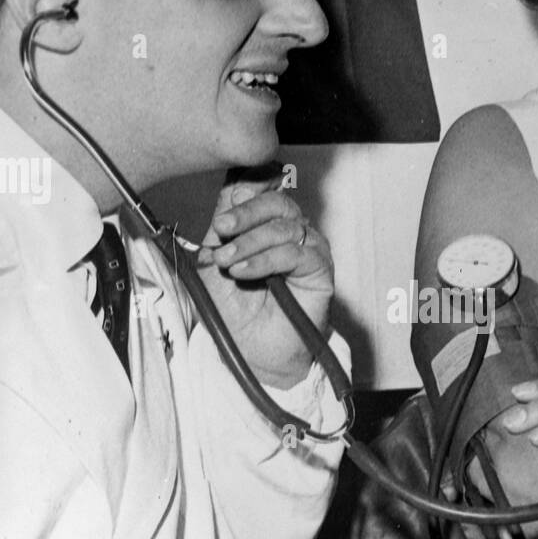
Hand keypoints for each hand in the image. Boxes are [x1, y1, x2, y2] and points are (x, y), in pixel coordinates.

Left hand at [198, 173, 333, 387]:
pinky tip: (244, 272)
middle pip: (276, 201)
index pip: (261, 191)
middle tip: (221, 229)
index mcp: (267, 224)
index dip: (244, 192)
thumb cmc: (235, 310)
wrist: (253, 351)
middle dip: (245, 212)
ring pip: (284, 227)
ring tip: (227, 263)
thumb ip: (224, 227)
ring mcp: (309, 249)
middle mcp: (292, 232)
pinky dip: (265, 260)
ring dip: (250, 241)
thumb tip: (233, 188)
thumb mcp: (216, 262)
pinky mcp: (320, 270)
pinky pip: (295, 253)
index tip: (220, 213)